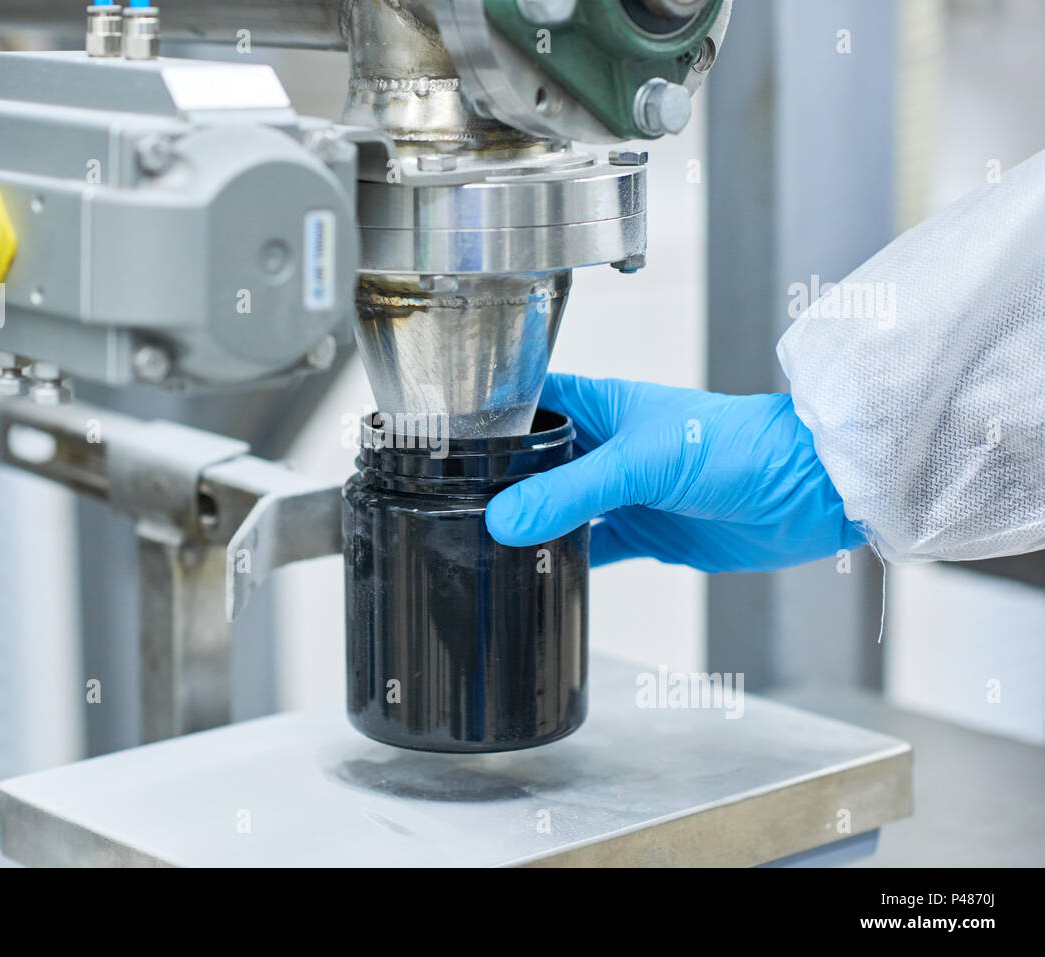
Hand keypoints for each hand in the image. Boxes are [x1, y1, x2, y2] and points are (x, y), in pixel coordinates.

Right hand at [485, 374, 866, 571]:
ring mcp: (625, 492)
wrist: (809, 491)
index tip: (442, 442)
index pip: (531, 403)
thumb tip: (505, 521)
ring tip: (478, 540)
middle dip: (499, 480)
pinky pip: (593, 548)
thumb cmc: (738, 446)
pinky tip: (535, 574)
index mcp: (602, 407)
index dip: (490, 417)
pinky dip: (567, 562)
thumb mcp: (643, 464)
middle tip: (447, 503)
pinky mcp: (647, 533)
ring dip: (530, 524)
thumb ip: (572, 493)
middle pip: (537, 462)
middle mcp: (608, 447)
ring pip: (559, 508)